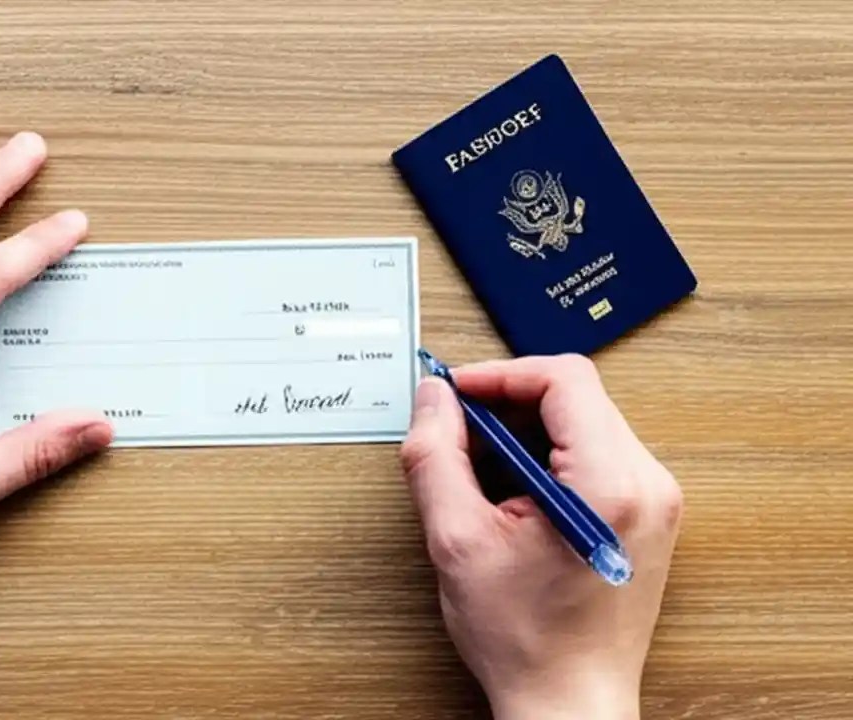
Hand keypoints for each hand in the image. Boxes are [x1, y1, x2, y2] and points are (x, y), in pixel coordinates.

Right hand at [400, 355, 682, 719]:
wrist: (569, 701)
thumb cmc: (525, 640)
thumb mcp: (457, 541)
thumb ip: (436, 456)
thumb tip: (433, 400)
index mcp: (610, 485)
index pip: (564, 380)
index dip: (500, 374)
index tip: (457, 391)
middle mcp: (648, 485)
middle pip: (577, 396)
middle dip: (509, 402)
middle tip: (460, 430)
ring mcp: (655, 500)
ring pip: (585, 421)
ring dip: (527, 430)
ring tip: (482, 470)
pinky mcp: (647, 514)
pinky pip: (597, 452)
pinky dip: (548, 455)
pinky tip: (513, 492)